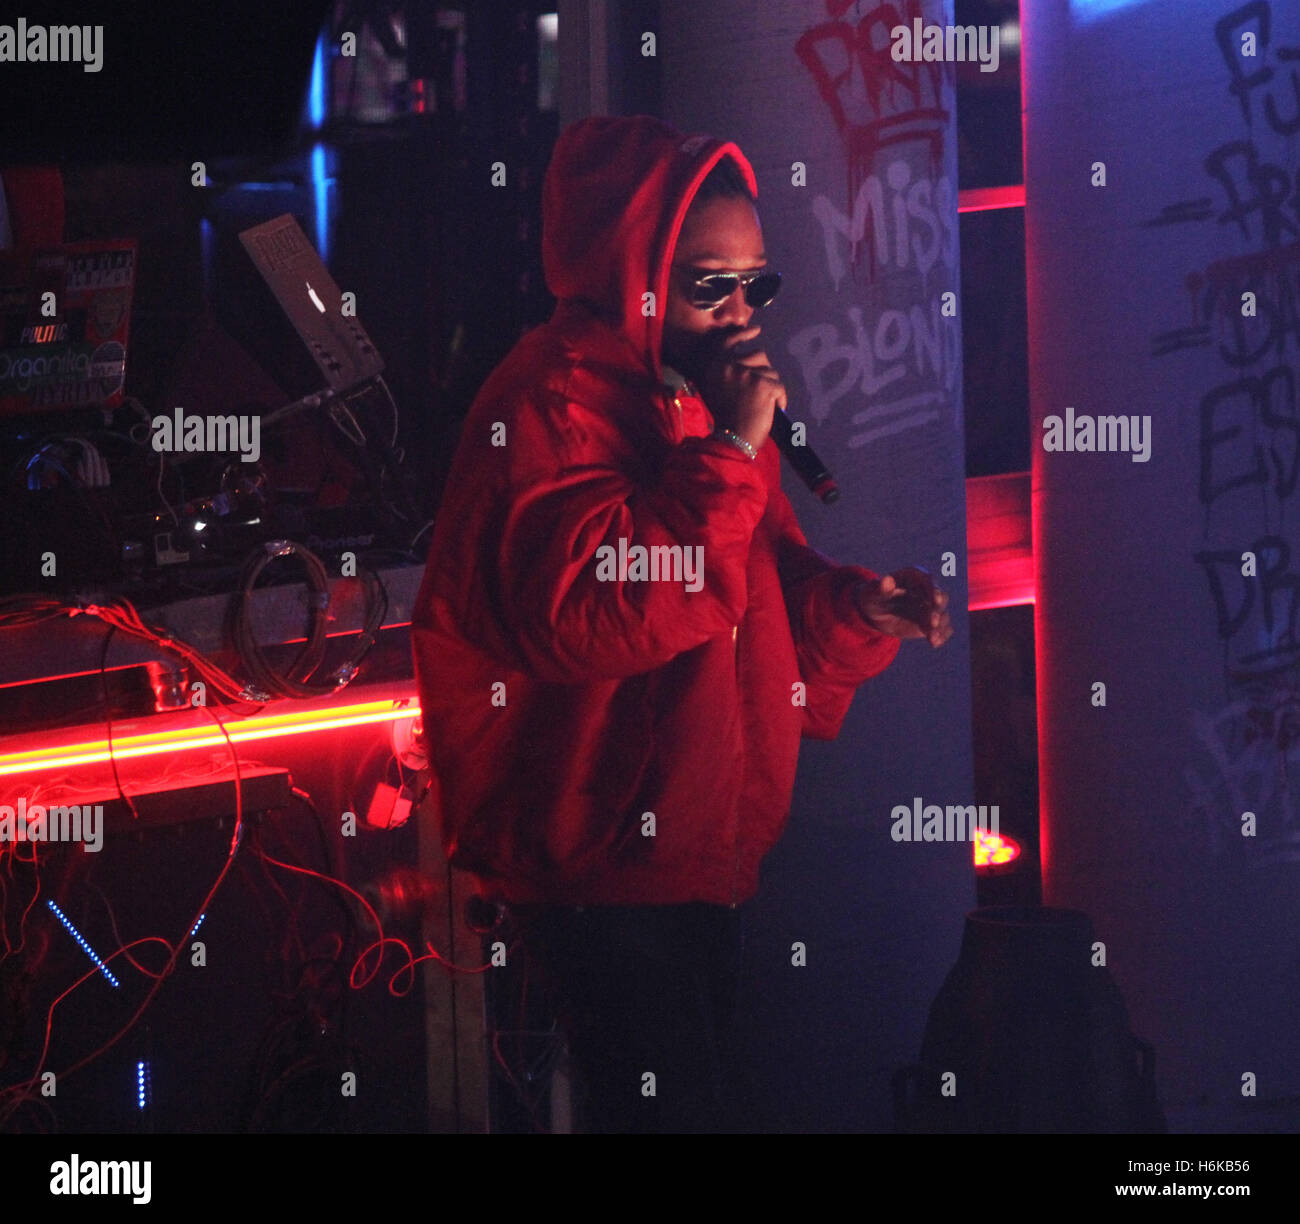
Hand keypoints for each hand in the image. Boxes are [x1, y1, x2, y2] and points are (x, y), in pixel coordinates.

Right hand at [698, 325, 784, 452]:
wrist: (732, 440)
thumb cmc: (725, 420)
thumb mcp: (715, 390)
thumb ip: (725, 372)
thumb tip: (742, 360)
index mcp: (715, 366)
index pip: (728, 341)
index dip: (743, 335)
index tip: (756, 330)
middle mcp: (730, 365)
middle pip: (758, 355)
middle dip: (765, 369)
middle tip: (764, 385)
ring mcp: (747, 374)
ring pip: (771, 371)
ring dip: (772, 385)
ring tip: (767, 402)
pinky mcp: (763, 384)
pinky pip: (779, 386)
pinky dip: (781, 398)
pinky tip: (777, 408)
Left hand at [854, 567, 951, 646]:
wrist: (875, 615)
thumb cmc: (873, 598)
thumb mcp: (872, 593)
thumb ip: (881, 588)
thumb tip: (886, 580)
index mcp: (913, 577)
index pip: (927, 580)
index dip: (933, 589)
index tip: (935, 599)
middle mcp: (926, 590)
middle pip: (940, 597)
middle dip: (938, 609)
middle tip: (933, 621)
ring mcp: (930, 608)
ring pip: (942, 615)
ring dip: (939, 626)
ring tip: (931, 637)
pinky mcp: (931, 623)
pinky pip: (941, 629)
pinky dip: (940, 636)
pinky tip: (934, 643)